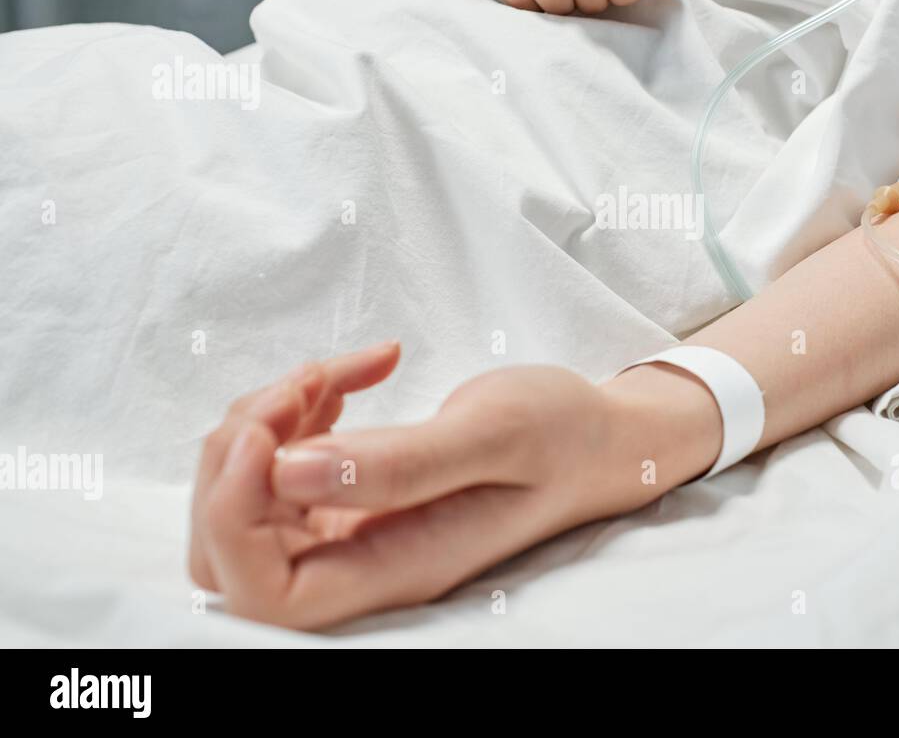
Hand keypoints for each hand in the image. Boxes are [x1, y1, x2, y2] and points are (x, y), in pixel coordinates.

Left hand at [191, 347, 720, 628]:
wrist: (600, 435)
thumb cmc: (563, 437)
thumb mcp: (494, 434)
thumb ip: (395, 463)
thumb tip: (285, 472)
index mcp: (396, 567)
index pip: (264, 592)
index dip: (235, 514)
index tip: (272, 431)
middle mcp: (363, 562)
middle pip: (229, 552)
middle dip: (239, 458)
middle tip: (302, 388)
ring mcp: (352, 530)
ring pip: (244, 503)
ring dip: (262, 426)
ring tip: (330, 374)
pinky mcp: (352, 496)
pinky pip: (279, 466)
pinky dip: (291, 413)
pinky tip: (347, 377)